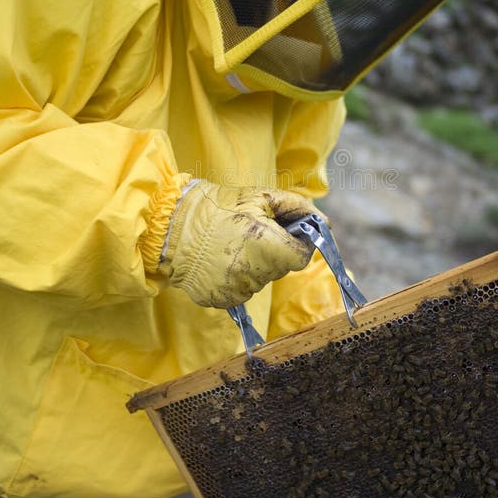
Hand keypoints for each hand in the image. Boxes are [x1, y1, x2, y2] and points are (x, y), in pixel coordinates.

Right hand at [160, 181, 317, 307]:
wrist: (172, 225)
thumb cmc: (219, 206)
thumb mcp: (261, 197)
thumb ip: (299, 207)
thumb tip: (325, 223)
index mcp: (268, 248)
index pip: (301, 256)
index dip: (296, 242)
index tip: (283, 231)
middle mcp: (254, 275)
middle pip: (281, 268)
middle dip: (274, 251)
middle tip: (251, 232)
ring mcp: (235, 291)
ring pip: (260, 280)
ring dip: (254, 265)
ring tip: (231, 245)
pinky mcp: (220, 300)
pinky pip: (240, 291)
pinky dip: (235, 277)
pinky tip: (220, 260)